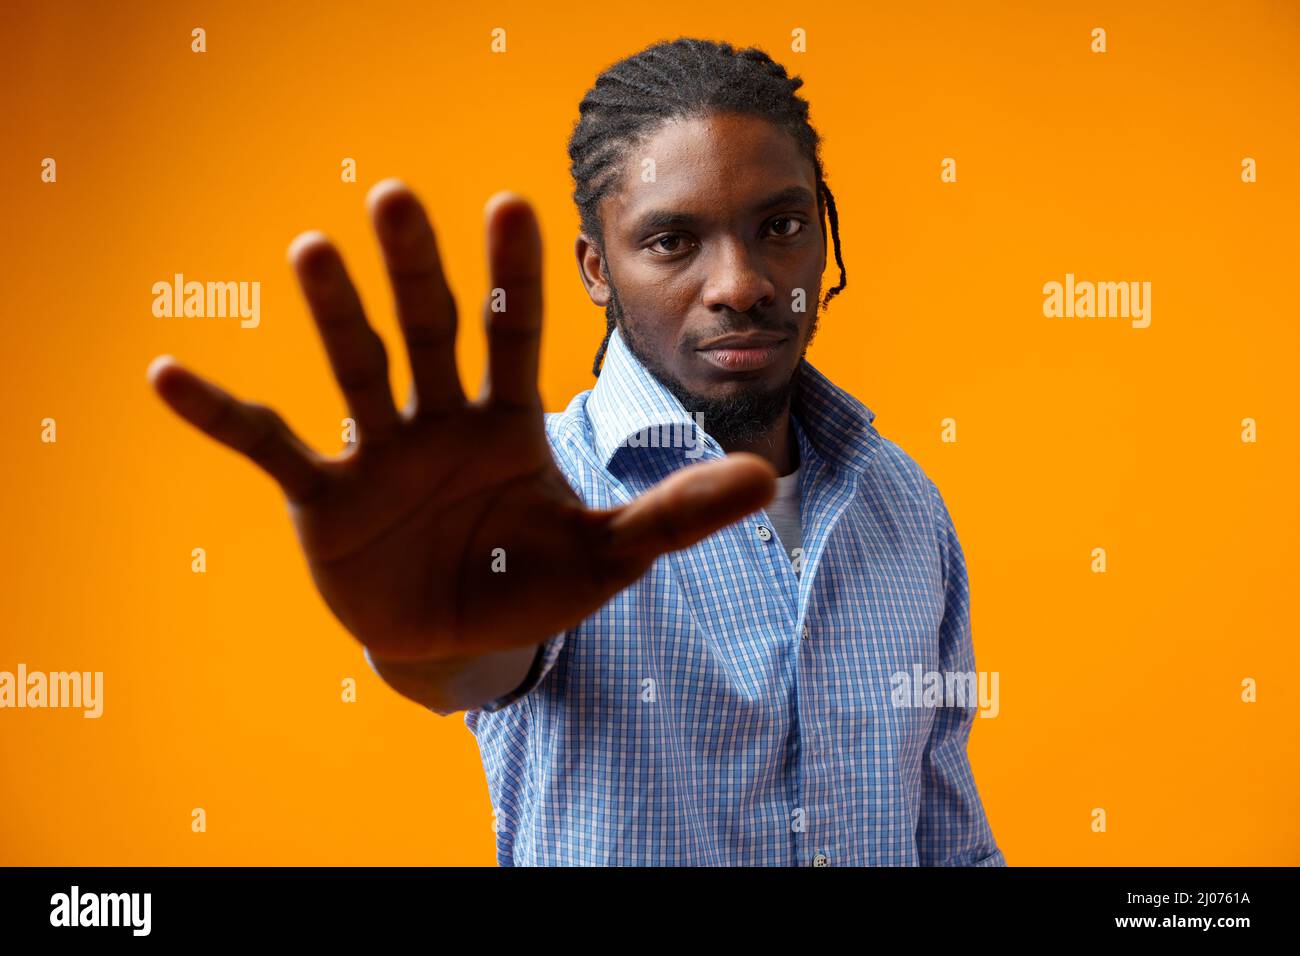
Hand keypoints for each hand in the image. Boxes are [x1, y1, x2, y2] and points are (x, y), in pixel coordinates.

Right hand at [148, 180, 775, 662]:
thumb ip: (677, 513)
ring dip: (332, 314)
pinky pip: (267, 445)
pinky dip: (222, 415)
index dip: (513, 277)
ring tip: (310, 250)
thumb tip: (767, 476)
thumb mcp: (608, 553)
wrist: (461, 638)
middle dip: (415, 269)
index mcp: (505, 421)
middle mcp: (438, 420)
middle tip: (396, 196)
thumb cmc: (533, 583)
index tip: (514, 204)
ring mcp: (377, 453)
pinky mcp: (323, 498)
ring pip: (354, 370)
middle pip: (428, 331)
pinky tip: (166, 375)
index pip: (513, 336)